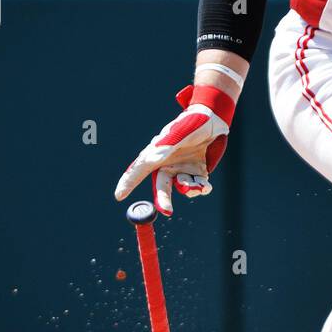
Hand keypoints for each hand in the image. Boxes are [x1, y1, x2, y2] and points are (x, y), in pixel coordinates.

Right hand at [114, 83, 233, 215]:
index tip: (118, 196)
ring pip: (182, 188)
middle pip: (162, 186)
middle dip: (164, 199)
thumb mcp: (175, 136)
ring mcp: (183, 168)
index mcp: (157, 154)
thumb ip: (162, 149)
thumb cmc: (190, 124)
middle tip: (167, 211)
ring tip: (199, 183)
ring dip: (189, 189)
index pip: (139, 170)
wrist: (213, 120)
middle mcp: (168, 163)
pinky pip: (197, 186)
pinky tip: (206, 185)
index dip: (128, 183)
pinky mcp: (198, 171)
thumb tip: (148, 162)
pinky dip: (201, 188)